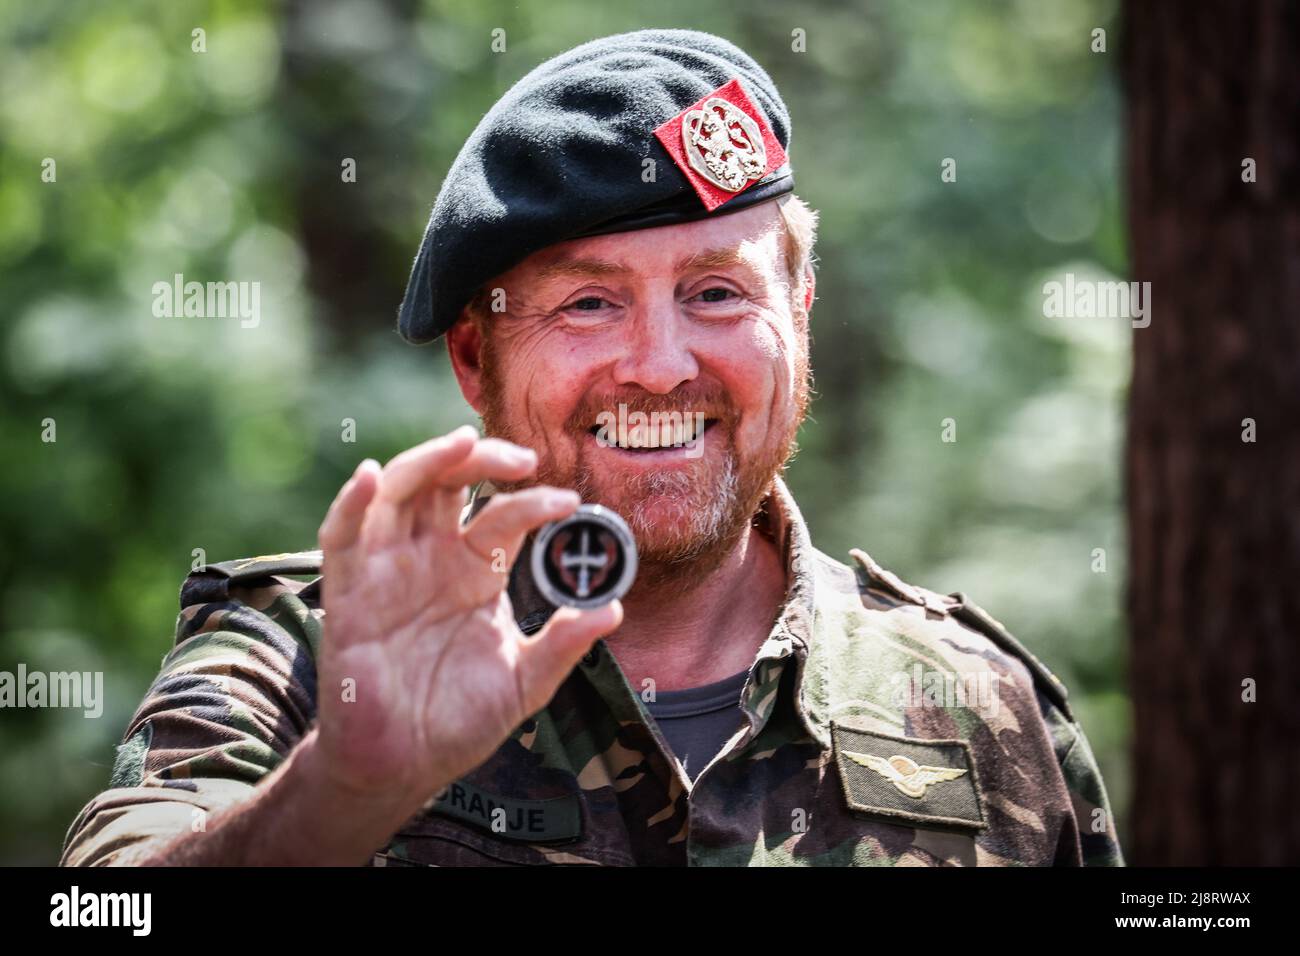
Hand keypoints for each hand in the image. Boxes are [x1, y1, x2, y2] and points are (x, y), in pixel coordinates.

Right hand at [313, 425, 620, 808]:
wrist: (405, 766)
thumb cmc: (460, 719)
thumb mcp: (525, 682)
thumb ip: (563, 645)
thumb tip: (613, 610)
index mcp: (475, 571)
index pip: (504, 516)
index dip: (534, 502)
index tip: (570, 503)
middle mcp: (431, 558)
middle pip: (449, 483)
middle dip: (481, 459)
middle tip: (521, 458)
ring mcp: (387, 571)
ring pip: (399, 493)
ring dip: (426, 461)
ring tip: (460, 444)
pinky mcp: (348, 594)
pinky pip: (342, 537)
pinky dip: (350, 504)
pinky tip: (369, 479)